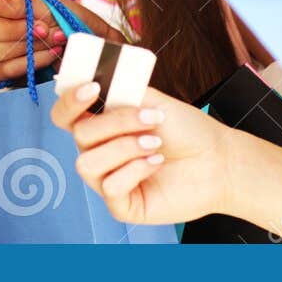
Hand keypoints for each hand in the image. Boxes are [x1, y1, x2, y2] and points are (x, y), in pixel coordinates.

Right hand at [0, 0, 112, 80]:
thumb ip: (14, 1)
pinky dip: (27, 63)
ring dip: (27, 47)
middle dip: (14, 27)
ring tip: (49, 39)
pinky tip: (43, 57)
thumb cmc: (63, 17)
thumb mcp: (41, 1)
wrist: (83, 46)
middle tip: (41, 24)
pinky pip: (1, 70)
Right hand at [53, 84, 237, 226]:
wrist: (217, 160)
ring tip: (154, 144)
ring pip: (88, 162)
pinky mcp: (121, 205)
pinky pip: (110, 187)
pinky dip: (136, 170)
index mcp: (101, 124)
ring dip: (125, 148)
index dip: (70, 100)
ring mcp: (107, 180)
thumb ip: (121, 89)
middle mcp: (100, 152)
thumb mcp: (152, 100)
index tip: (92, 88)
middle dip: (117, 122)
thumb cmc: (187, 131)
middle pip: (79, 134)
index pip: (65, 114)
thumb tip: (96, 76)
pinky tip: (156, 164)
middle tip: (150, 119)